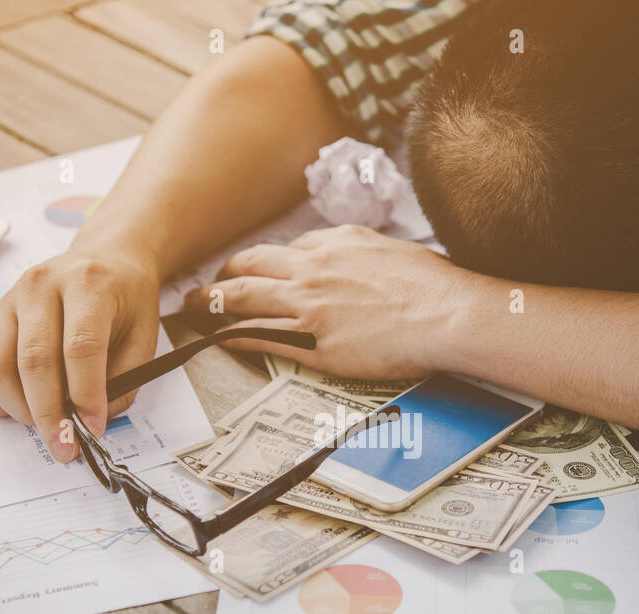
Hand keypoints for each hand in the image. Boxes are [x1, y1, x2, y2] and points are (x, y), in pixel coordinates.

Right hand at [0, 249, 159, 461]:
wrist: (105, 260)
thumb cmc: (126, 301)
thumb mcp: (143, 335)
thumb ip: (124, 378)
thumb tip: (90, 422)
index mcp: (88, 283)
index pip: (80, 345)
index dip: (86, 393)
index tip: (93, 429)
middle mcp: (41, 285)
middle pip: (35, 360)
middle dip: (50, 414)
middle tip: (65, 448)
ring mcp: (11, 301)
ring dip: (20, 410)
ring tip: (48, 427)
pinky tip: (25, 410)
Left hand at [181, 225, 470, 379]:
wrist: (447, 315)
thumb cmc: (433, 287)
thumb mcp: (392, 251)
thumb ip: (362, 253)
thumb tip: (353, 259)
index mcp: (335, 244)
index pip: (287, 249)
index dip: (266, 263)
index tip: (255, 272)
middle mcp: (314, 269)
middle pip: (250, 265)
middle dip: (223, 275)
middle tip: (206, 286)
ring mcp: (310, 307)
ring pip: (243, 300)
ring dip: (209, 305)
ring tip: (191, 310)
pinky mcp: (314, 344)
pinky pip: (260, 338)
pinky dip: (232, 337)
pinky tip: (217, 340)